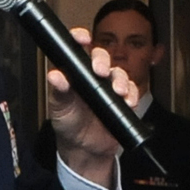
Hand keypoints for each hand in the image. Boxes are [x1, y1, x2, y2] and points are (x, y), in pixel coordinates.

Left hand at [46, 25, 139, 184]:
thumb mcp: (59, 109)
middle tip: (101, 72)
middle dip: (103, 60)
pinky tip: (128, 102)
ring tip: (119, 92)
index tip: (83, 39)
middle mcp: (91, 77)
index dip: (81, 39)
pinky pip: (132, 91)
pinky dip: (132, 94)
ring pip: (119, 73)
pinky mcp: (122, 101)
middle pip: (102, 57)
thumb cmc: (68, 126)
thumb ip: (59, 92)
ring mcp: (108, 88)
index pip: (77, 49)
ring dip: (121, 79)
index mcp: (74, 73)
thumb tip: (56, 76)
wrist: (86, 150)